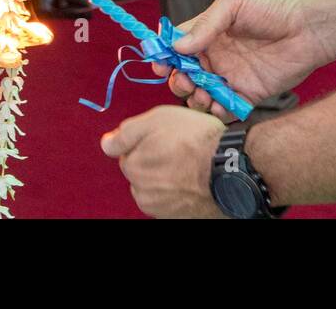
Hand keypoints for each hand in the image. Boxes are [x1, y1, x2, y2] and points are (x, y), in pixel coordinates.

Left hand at [101, 106, 224, 217]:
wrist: (229, 167)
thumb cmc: (195, 139)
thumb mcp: (157, 119)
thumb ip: (126, 133)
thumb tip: (106, 144)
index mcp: (133, 168)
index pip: (129, 153)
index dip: (148, 141)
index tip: (166, 137)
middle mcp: (142, 193)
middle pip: (143, 172)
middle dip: (155, 161)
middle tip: (179, 148)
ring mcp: (161, 209)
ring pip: (157, 187)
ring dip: (167, 177)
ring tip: (189, 164)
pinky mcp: (179, 217)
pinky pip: (173, 200)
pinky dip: (179, 191)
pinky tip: (194, 179)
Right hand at [162, 0, 332, 119]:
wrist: (310, 28)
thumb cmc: (273, 6)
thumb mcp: (234, 4)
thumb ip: (205, 24)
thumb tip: (176, 46)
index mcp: (210, 31)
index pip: (179, 44)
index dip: (165, 55)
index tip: (159, 64)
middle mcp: (217, 55)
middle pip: (185, 73)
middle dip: (178, 80)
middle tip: (184, 82)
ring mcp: (231, 76)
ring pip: (201, 94)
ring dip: (194, 98)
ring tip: (202, 95)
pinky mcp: (248, 94)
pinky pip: (224, 108)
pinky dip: (216, 112)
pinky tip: (218, 106)